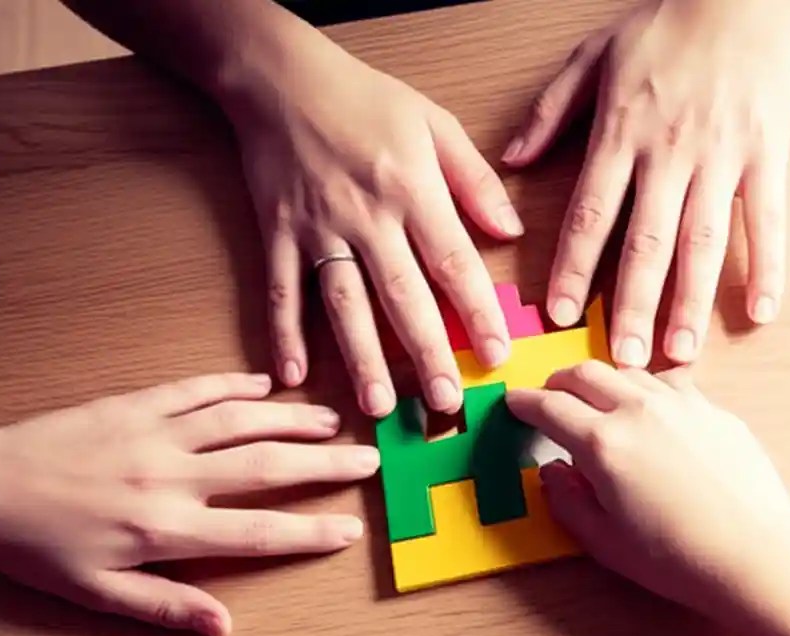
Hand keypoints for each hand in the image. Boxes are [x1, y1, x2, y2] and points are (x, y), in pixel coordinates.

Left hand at [0, 373, 377, 635]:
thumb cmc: (35, 546)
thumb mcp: (97, 593)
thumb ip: (165, 606)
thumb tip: (222, 628)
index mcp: (167, 528)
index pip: (259, 531)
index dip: (311, 531)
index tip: (348, 528)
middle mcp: (173, 476)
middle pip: (268, 466)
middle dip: (326, 462)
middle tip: (368, 458)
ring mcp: (156, 434)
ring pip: (242, 421)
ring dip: (293, 419)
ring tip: (332, 419)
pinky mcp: (135, 405)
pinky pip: (195, 389)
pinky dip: (234, 385)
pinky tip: (265, 385)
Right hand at [231, 41, 522, 415]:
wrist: (280, 77)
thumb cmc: (364, 98)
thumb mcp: (435, 123)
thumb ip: (475, 180)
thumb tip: (512, 231)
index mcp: (412, 190)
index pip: (452, 261)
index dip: (476, 311)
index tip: (497, 354)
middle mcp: (366, 216)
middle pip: (401, 294)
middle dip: (426, 352)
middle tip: (445, 401)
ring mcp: (318, 229)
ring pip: (342, 303)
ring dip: (361, 357)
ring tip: (379, 405)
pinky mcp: (278, 234)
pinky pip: (282, 290)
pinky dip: (283, 334)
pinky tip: (293, 375)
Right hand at [505, 361, 789, 618]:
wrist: (756, 554)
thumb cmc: (678, 558)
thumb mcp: (605, 542)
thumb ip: (568, 500)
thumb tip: (552, 471)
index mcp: (602, 442)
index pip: (548, 406)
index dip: (523, 402)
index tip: (513, 404)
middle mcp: (638, 410)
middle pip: (584, 373)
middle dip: (558, 381)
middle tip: (549, 397)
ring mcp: (680, 404)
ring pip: (628, 372)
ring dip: (603, 380)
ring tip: (598, 402)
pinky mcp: (713, 410)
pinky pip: (670, 382)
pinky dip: (646, 388)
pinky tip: (649, 409)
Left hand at [506, 0, 789, 365]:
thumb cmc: (665, 22)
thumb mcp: (592, 55)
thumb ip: (551, 112)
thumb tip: (512, 161)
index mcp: (622, 132)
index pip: (591, 212)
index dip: (573, 267)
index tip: (559, 314)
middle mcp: (670, 153)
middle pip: (647, 242)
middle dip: (633, 305)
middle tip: (625, 359)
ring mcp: (722, 157)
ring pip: (704, 242)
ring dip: (691, 302)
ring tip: (680, 353)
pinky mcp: (768, 155)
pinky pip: (768, 220)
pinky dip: (768, 267)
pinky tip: (762, 312)